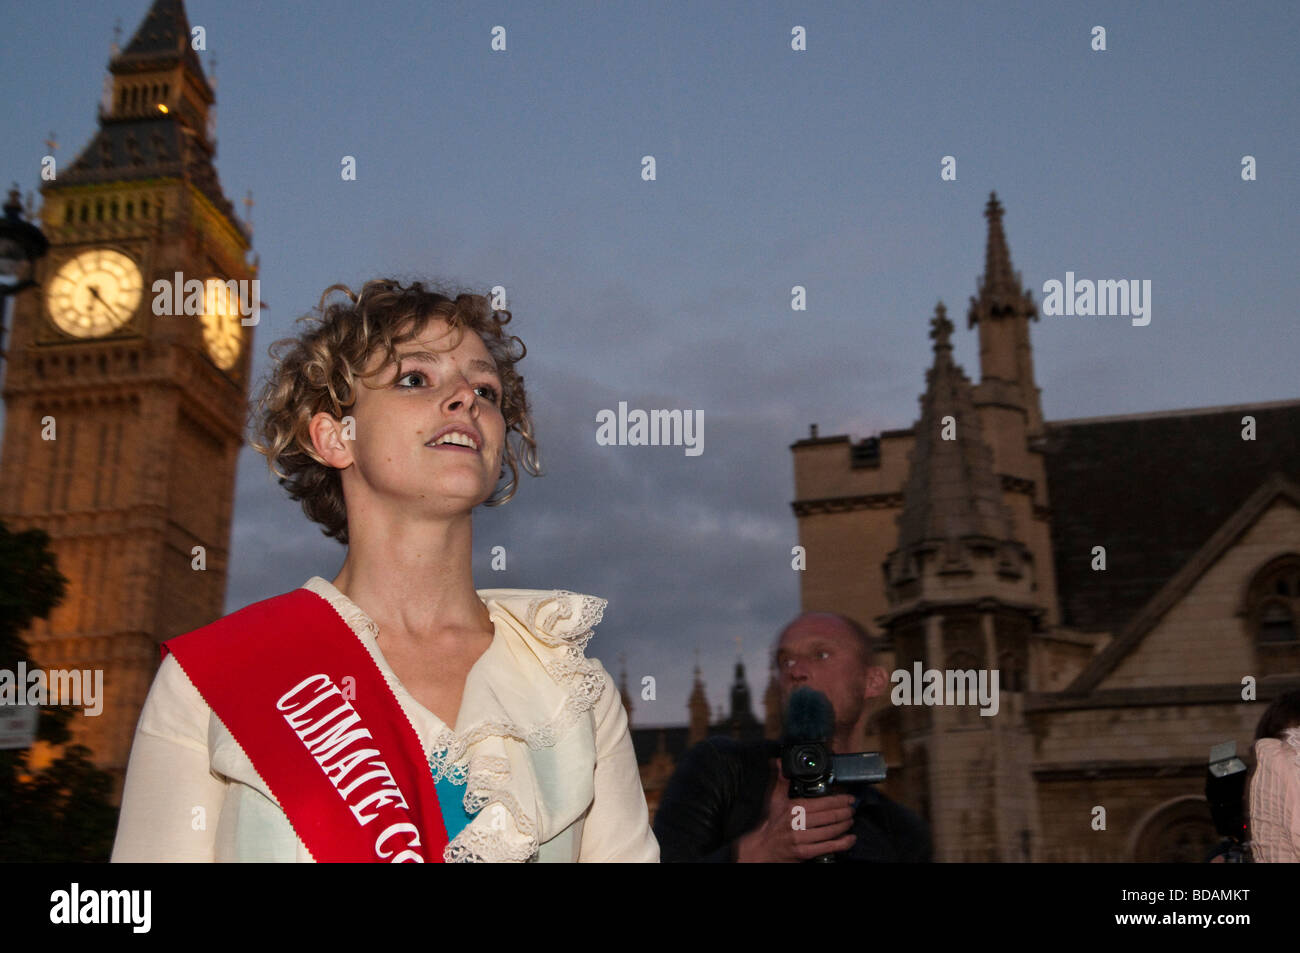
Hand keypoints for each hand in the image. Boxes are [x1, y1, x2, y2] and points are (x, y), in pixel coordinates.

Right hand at [734, 764, 855, 862]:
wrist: (763, 848)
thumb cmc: (770, 824)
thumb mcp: (774, 800)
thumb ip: (780, 781)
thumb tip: (777, 762)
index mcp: (793, 808)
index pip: (822, 802)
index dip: (839, 800)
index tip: (849, 798)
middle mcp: (798, 823)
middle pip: (829, 816)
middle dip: (845, 812)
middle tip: (852, 809)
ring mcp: (802, 839)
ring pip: (830, 831)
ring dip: (844, 825)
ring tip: (850, 820)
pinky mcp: (805, 853)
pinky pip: (828, 847)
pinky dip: (842, 843)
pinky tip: (850, 839)